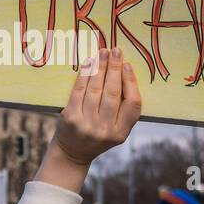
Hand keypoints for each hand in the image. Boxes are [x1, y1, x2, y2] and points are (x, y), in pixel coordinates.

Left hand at [36, 48, 141, 193]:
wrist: (72, 153)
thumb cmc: (98, 135)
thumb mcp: (117, 130)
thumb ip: (123, 110)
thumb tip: (125, 73)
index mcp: (121, 133)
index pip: (133, 105)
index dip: (131, 83)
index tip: (128, 66)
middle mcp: (105, 130)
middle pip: (113, 93)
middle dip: (115, 69)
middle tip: (116, 50)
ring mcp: (87, 125)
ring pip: (96, 89)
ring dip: (100, 68)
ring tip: (103, 52)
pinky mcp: (70, 118)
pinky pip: (79, 90)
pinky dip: (85, 74)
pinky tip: (89, 63)